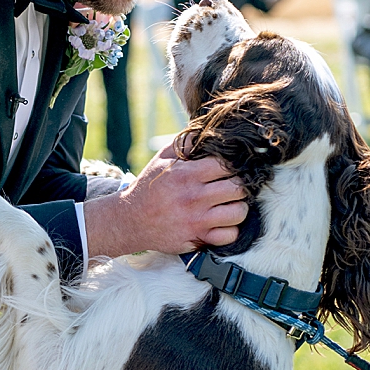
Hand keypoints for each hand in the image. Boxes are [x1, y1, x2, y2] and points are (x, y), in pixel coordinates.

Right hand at [84, 153, 246, 258]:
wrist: (130, 221)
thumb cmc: (149, 188)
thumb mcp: (161, 160)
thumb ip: (185, 144)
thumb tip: (206, 131)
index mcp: (186, 174)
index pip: (225, 165)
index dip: (232, 165)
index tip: (228, 169)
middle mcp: (194, 197)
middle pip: (237, 188)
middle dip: (238, 185)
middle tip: (232, 186)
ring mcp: (197, 220)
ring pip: (238, 212)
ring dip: (238, 207)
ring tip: (230, 204)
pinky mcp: (197, 238)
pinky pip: (229, 235)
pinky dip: (230, 230)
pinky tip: (223, 223)